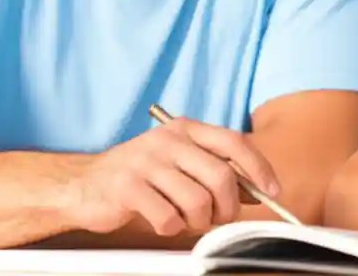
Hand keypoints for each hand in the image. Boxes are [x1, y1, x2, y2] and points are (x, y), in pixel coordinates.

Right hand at [73, 118, 279, 235]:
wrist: (84, 185)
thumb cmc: (141, 178)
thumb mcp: (179, 164)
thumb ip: (214, 171)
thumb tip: (258, 191)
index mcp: (185, 129)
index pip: (234, 142)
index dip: (259, 167)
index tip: (273, 191)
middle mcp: (167, 140)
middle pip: (222, 177)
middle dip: (227, 207)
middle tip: (217, 218)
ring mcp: (146, 161)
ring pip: (198, 202)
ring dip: (197, 222)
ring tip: (184, 220)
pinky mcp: (127, 187)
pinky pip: (169, 218)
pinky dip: (170, 228)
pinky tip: (160, 221)